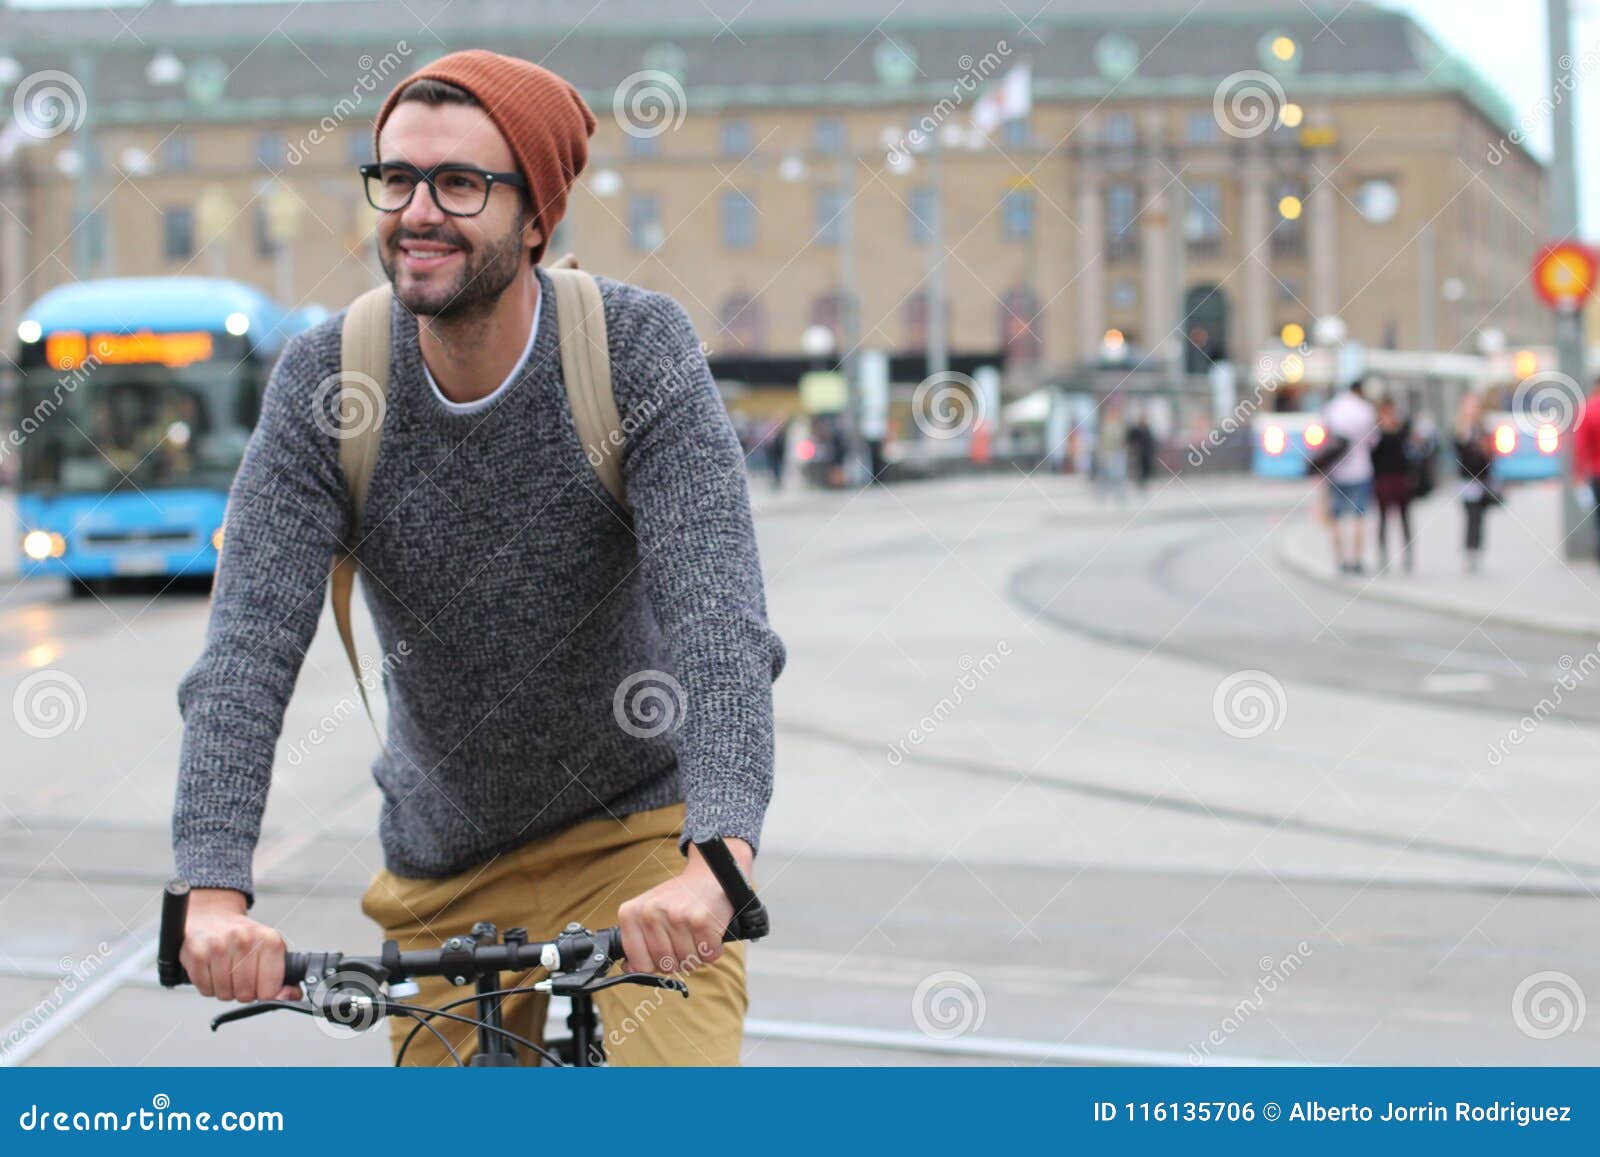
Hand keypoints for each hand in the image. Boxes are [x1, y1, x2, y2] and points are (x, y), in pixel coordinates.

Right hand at [179, 888, 298, 1002]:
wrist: (213, 917)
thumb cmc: (244, 937)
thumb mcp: (271, 950)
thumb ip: (284, 976)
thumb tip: (293, 996)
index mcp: (269, 940)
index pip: (270, 989)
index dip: (264, 993)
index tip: (260, 985)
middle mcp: (245, 940)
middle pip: (246, 994)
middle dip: (244, 992)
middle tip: (241, 977)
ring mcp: (219, 947)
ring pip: (225, 994)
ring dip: (226, 990)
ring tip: (227, 972)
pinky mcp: (197, 954)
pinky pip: (205, 990)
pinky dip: (209, 986)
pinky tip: (213, 970)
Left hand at [616, 838, 753, 974]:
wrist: (708, 875)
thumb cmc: (676, 900)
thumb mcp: (648, 914)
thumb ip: (636, 943)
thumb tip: (628, 970)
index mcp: (630, 913)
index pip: (640, 965)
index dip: (655, 964)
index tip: (663, 951)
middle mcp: (650, 913)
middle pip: (666, 965)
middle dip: (680, 960)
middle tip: (684, 938)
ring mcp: (675, 916)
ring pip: (688, 963)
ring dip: (697, 954)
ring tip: (696, 932)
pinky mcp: (700, 920)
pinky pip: (708, 955)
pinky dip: (713, 949)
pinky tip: (709, 931)